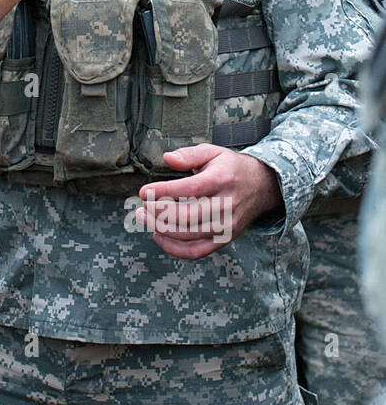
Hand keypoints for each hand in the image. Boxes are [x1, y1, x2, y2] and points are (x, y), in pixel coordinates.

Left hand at [136, 144, 282, 260]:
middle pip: (188, 217)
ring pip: (190, 236)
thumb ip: (189, 154)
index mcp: (222, 180)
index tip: (143, 191)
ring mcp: (227, 225)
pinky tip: (158, 235)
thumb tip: (167, 158)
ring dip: (161, 230)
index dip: (164, 192)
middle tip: (141, 207)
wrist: (263, 187)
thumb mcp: (213, 152)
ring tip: (144, 217)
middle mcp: (226, 205)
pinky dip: (174, 248)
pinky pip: (197, 251)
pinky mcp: (225, 239)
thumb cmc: (230, 168)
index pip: (190, 189)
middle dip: (158, 213)